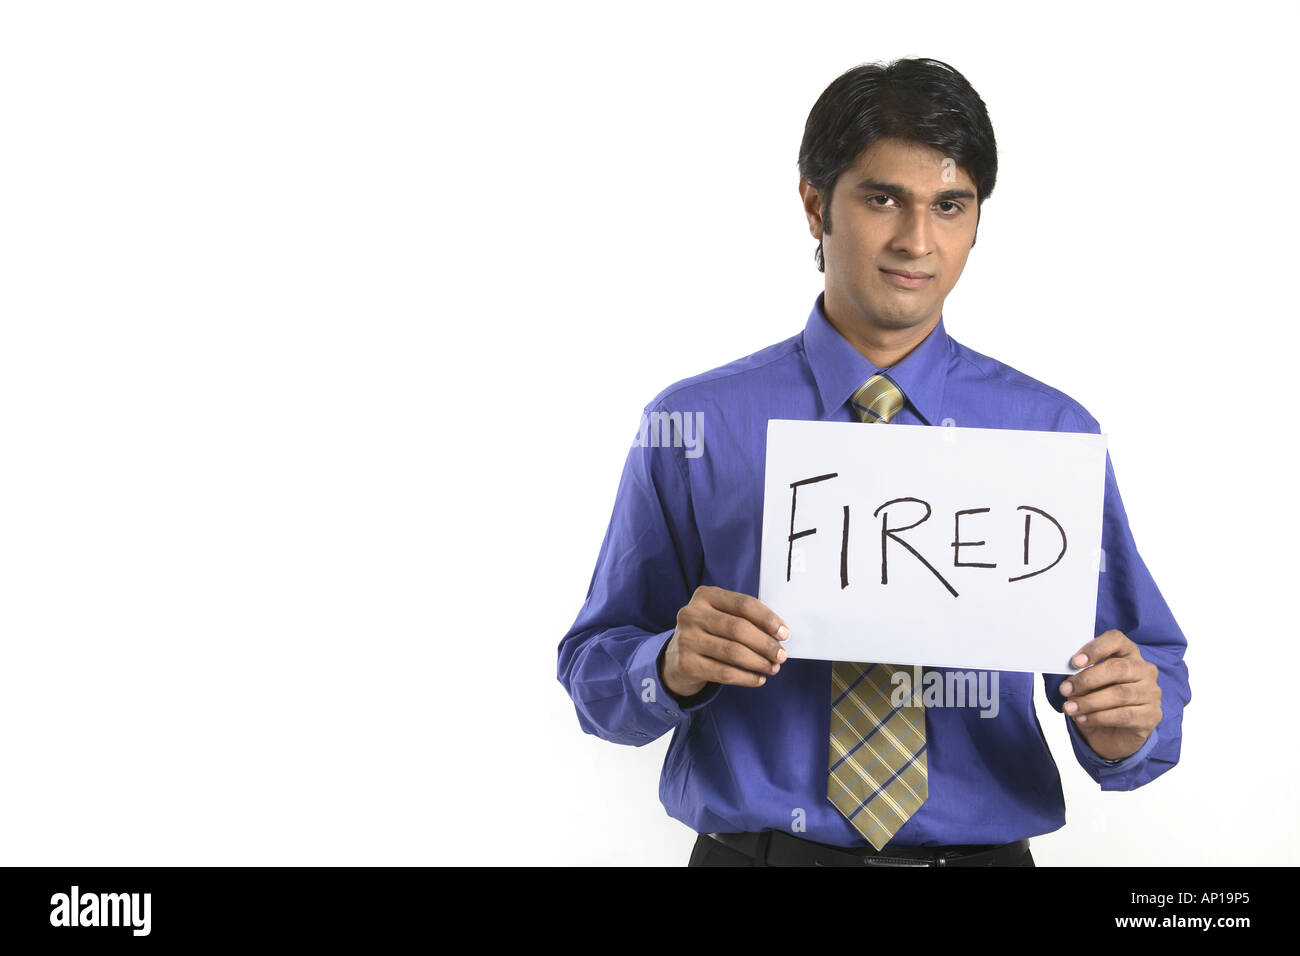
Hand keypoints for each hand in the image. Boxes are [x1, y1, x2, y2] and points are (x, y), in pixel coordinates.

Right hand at [659, 586, 788, 698]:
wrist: (676, 660)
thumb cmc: (709, 635)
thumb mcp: (720, 617)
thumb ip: (745, 619)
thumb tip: (780, 633)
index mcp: (705, 596)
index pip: (743, 604)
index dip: (767, 618)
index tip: (784, 633)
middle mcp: (692, 614)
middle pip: (739, 628)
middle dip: (766, 644)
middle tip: (781, 656)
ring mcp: (686, 639)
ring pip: (733, 652)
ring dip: (759, 662)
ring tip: (773, 668)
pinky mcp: (686, 663)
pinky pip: (724, 673)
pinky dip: (747, 677)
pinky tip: (758, 679)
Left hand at [1060, 629, 1161, 761]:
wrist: (1114, 733)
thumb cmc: (1099, 699)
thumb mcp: (1087, 683)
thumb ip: (1079, 674)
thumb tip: (1064, 676)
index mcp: (1128, 653)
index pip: (1116, 640)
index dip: (1095, 648)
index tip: (1075, 662)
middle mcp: (1144, 669)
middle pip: (1117, 668)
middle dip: (1087, 679)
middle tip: (1065, 690)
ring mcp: (1151, 692)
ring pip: (1119, 694)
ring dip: (1089, 702)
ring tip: (1070, 708)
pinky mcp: (1152, 715)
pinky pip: (1123, 715)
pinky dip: (1098, 717)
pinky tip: (1083, 719)